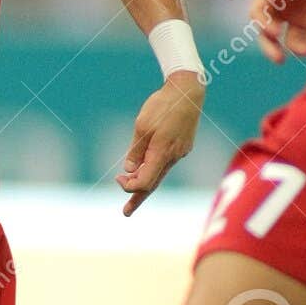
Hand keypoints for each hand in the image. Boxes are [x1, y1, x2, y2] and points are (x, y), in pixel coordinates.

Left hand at [117, 72, 202, 216]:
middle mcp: (173, 157)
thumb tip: (129, 170)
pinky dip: (154, 168)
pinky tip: (145, 166)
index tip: (118, 178)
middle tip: (125, 213)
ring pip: (160, 173)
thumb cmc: (162, 106)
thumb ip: (136, 150)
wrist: (187, 91)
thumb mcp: (142, 127)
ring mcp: (180, 152)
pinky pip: (165, 162)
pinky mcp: (182, 146)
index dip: (130, 186)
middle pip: (154, 184)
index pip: (145, 182)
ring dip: (145, 183)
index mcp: (162, 153)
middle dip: (138, 198)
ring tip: (132, 194)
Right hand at [249, 0, 305, 64]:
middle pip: (268, 32)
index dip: (262, 24)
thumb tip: (254, 2)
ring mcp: (302, 17)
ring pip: (292, 40)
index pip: (259, 12)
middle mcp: (286, 6)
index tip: (275, 33)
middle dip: (270, 47)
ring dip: (299, 47)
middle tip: (279, 59)